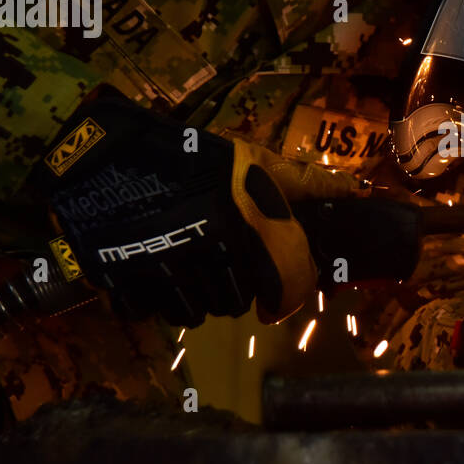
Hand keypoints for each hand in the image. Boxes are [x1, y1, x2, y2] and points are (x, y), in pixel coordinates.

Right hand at [36, 93, 362, 326]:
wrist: (106, 151)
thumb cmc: (193, 158)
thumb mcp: (254, 161)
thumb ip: (304, 183)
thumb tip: (357, 191)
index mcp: (243, 227)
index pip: (282, 287)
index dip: (284, 297)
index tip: (275, 302)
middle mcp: (204, 253)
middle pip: (233, 302)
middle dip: (235, 290)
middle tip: (224, 269)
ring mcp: (159, 268)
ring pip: (192, 312)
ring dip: (196, 298)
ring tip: (191, 270)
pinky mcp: (118, 278)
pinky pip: (146, 310)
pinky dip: (153, 300)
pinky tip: (156, 275)